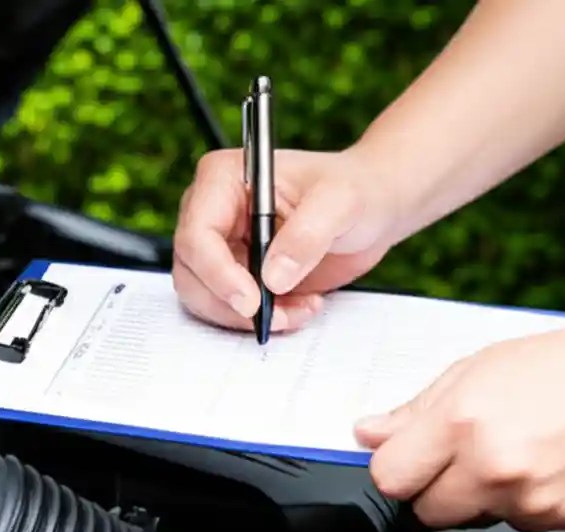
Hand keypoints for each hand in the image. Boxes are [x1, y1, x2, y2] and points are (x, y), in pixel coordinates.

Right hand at [172, 148, 398, 331]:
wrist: (372, 208)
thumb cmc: (355, 189)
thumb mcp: (341, 202)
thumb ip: (308, 235)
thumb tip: (273, 277)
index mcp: (224, 179)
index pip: (197, 233)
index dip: (217, 272)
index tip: (251, 300)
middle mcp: (214, 212)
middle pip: (191, 272)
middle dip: (231, 304)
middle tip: (277, 316)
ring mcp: (223, 246)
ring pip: (206, 298)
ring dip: (248, 317)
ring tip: (298, 309)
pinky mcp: (239, 274)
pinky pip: (231, 309)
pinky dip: (262, 319)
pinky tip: (297, 307)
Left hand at [354, 317, 564, 531]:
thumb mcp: (477, 370)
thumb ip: (416, 410)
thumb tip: (368, 434)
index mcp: (461, 423)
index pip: (389, 478)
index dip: (398, 470)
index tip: (409, 463)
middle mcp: (493, 466)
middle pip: (428, 512)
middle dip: (440, 489)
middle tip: (470, 457)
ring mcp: (532, 498)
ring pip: (481, 520)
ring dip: (491, 497)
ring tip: (526, 450)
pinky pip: (529, 525)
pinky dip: (535, 503)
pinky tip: (555, 464)